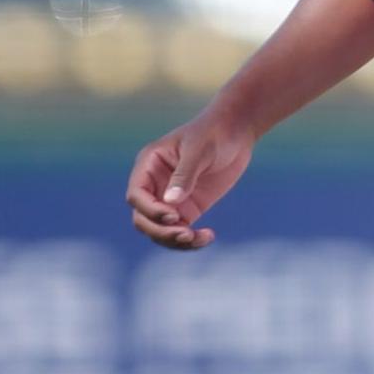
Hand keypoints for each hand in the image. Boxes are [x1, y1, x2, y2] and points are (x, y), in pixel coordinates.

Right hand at [125, 107, 253, 249]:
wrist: (237, 132)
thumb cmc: (214, 133)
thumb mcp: (200, 150)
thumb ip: (185, 175)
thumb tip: (170, 202)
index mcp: (149, 166)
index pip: (137, 195)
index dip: (150, 210)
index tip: (172, 216)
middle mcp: (155, 185)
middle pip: (144, 219)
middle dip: (161, 231)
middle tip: (186, 234)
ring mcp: (170, 200)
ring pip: (161, 230)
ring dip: (176, 241)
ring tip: (199, 239)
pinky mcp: (188, 209)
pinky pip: (181, 231)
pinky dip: (191, 240)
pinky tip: (208, 237)